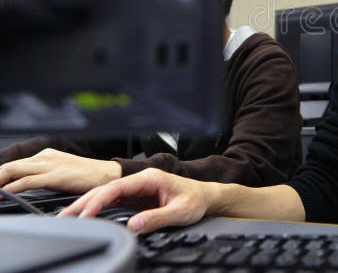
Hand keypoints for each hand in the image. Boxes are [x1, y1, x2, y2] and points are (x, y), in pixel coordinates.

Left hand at [0, 148, 120, 194]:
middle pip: (8, 166)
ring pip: (13, 170)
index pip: (13, 164)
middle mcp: (45, 156)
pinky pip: (27, 181)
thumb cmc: (88, 177)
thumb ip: (43, 177)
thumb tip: (24, 188)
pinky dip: (11, 189)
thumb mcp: (61, 173)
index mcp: (45, 155)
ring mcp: (50, 164)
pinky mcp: (57, 175)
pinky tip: (3, 194)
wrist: (110, 175)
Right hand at [58, 168, 211, 233]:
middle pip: (106, 190)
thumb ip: (156, 218)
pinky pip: (114, 203)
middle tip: (65, 217)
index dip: (98, 201)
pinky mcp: (138, 198)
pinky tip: (87, 217)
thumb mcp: (179, 211)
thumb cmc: (196, 200)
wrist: (207, 198)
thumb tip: (133, 225)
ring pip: (107, 196)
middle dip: (84, 202)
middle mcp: (141, 181)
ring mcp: (138, 189)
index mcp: (149, 178)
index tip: (86, 214)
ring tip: (69, 218)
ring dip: (88, 206)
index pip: (117, 187)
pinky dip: (99, 209)